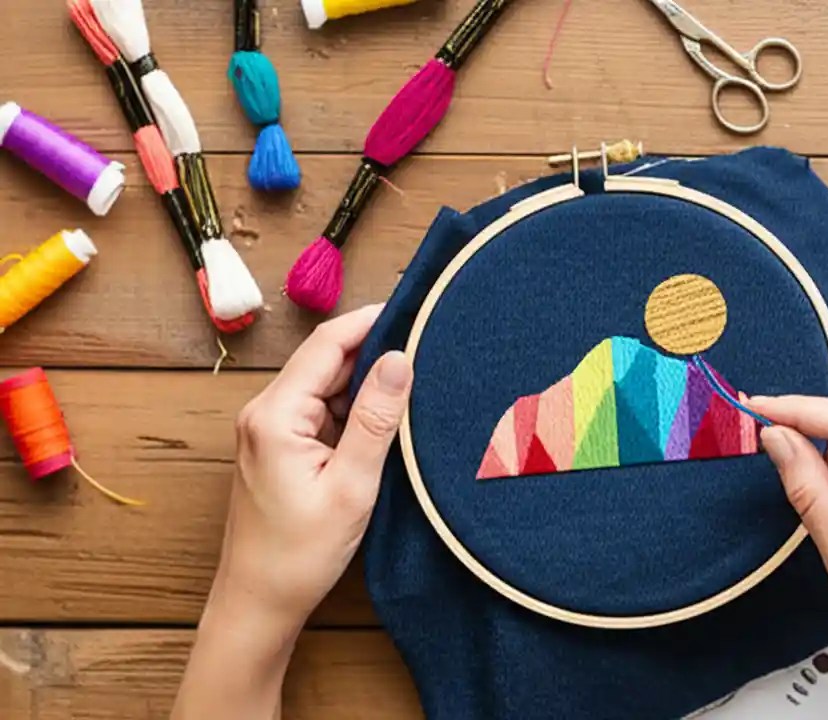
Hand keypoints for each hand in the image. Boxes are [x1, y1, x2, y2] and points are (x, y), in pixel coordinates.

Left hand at [172, 305, 411, 719]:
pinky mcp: (277, 447)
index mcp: (275, 415)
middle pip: (325, 360)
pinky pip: (320, 410)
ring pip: (325, 385)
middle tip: (427, 343)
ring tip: (417, 378)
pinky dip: (353, 408)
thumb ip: (378, 418)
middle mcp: (263, 412)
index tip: (416, 308)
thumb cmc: (301, 554)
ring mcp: (267, 429)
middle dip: (374, 349)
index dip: (372, 320)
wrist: (259, 602)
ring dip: (366, 381)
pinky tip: (386, 416)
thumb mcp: (352, 485)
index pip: (328, 344)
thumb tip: (400, 358)